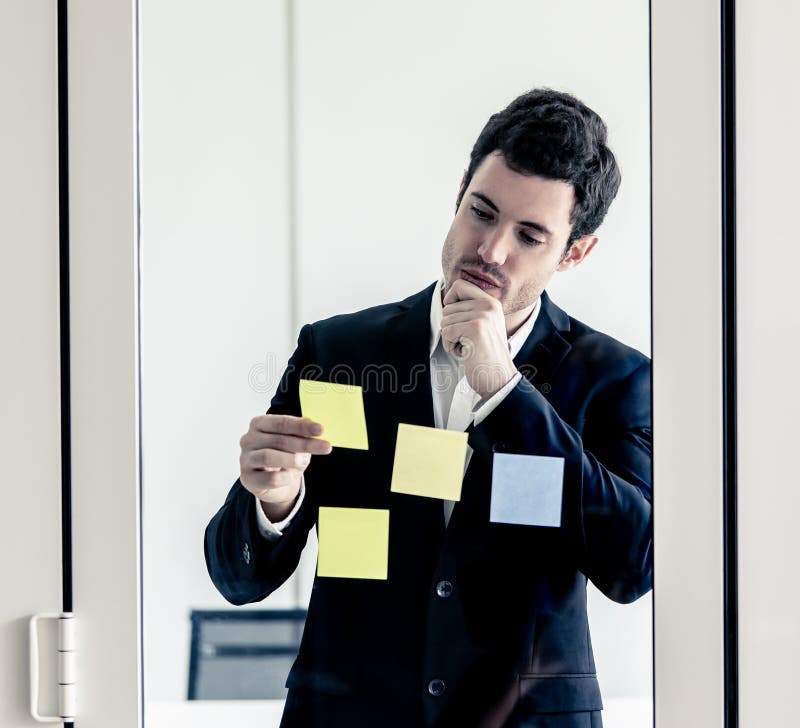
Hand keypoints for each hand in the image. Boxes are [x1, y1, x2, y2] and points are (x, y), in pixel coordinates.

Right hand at [239, 414, 331, 520]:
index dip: (302, 426)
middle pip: (278, 439)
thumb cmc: (283, 456)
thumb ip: (301, 436)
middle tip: (325, 447)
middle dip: (304, 444)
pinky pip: (268, 478)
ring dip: (291, 459)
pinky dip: (284, 478)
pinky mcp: (247, 478)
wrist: (274, 483)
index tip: (320, 429)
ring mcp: (246, 458)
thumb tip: (316, 431)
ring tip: (305, 461)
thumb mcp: (294, 443)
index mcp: (259, 424)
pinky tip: (291, 477)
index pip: (281, 422)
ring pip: (268, 457)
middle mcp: (249, 439)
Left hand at [441, 278, 517, 398]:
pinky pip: (446, 332)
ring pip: (445, 320)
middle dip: (451, 327)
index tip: (456, 318)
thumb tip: (447, 298)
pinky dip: (451, 346)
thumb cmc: (486, 355)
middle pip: (448, 307)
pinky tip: (466, 353)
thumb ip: (470, 310)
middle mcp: (489, 305)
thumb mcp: (483, 326)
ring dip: (451, 339)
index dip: (450, 300)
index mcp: (491, 302)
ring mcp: (483, 316)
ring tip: (468, 347)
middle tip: (467, 341)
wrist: (498, 378)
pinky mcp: (475, 328)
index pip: (459, 285)